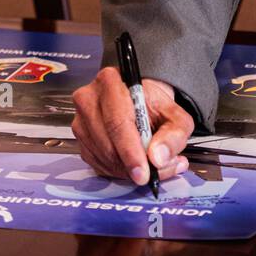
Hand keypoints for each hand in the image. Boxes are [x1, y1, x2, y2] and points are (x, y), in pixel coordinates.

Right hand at [72, 70, 193, 186]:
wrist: (140, 99)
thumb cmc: (153, 103)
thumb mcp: (175, 114)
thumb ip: (174, 134)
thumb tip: (158, 157)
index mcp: (110, 82)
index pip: (117, 122)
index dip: (131, 151)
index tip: (144, 172)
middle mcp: (89, 99)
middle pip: (107, 143)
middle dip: (132, 164)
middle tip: (154, 173)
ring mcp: (81, 121)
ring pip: (102, 156)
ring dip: (128, 170)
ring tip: (151, 166)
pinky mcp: (81, 140)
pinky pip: (98, 164)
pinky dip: (118, 171)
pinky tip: (134, 164)